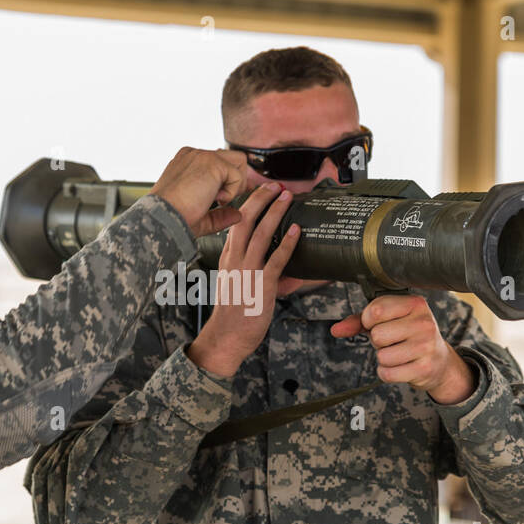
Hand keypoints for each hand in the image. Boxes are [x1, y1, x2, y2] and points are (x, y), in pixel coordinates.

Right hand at [149, 147, 248, 236]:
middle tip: (228, 200)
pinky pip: (237, 175)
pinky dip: (232, 192)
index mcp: (187, 163)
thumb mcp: (200, 216)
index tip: (225, 198)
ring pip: (239, 161)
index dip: (227, 181)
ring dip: (237, 183)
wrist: (163, 217)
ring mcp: (203, 156)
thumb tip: (236, 215)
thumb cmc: (173, 218)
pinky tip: (217, 200)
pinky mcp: (212, 162)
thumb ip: (219, 214)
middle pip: (231, 158)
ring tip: (221, 200)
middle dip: (237, 179)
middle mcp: (195, 155)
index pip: (218, 163)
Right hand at [186, 182, 300, 377]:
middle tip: (275, 185)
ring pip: (261, 233)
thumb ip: (258, 273)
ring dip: (276, 212)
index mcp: (227, 257)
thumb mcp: (238, 286)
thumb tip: (285, 271)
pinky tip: (298, 231)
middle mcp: (235, 260)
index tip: (260, 190)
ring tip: (287, 197)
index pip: (235, 223)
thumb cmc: (233, 314)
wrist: (225, 338)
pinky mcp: (261, 285)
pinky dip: (288, 243)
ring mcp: (247, 271)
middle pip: (245, 220)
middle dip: (261, 199)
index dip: (248, 203)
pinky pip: (276, 259)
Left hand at [330, 294, 476, 404]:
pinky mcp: (424, 368)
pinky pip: (387, 373)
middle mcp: (424, 322)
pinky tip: (401, 366)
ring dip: (384, 358)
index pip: (376, 310)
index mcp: (415, 304)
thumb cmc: (408, 335)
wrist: (439, 361)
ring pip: (382, 356)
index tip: (379, 323)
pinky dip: (387, 373)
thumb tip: (335, 330)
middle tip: (393, 341)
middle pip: (377, 335)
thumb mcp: (388, 320)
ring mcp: (426, 346)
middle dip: (378, 341)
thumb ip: (359, 321)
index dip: (369, 320)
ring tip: (399, 353)